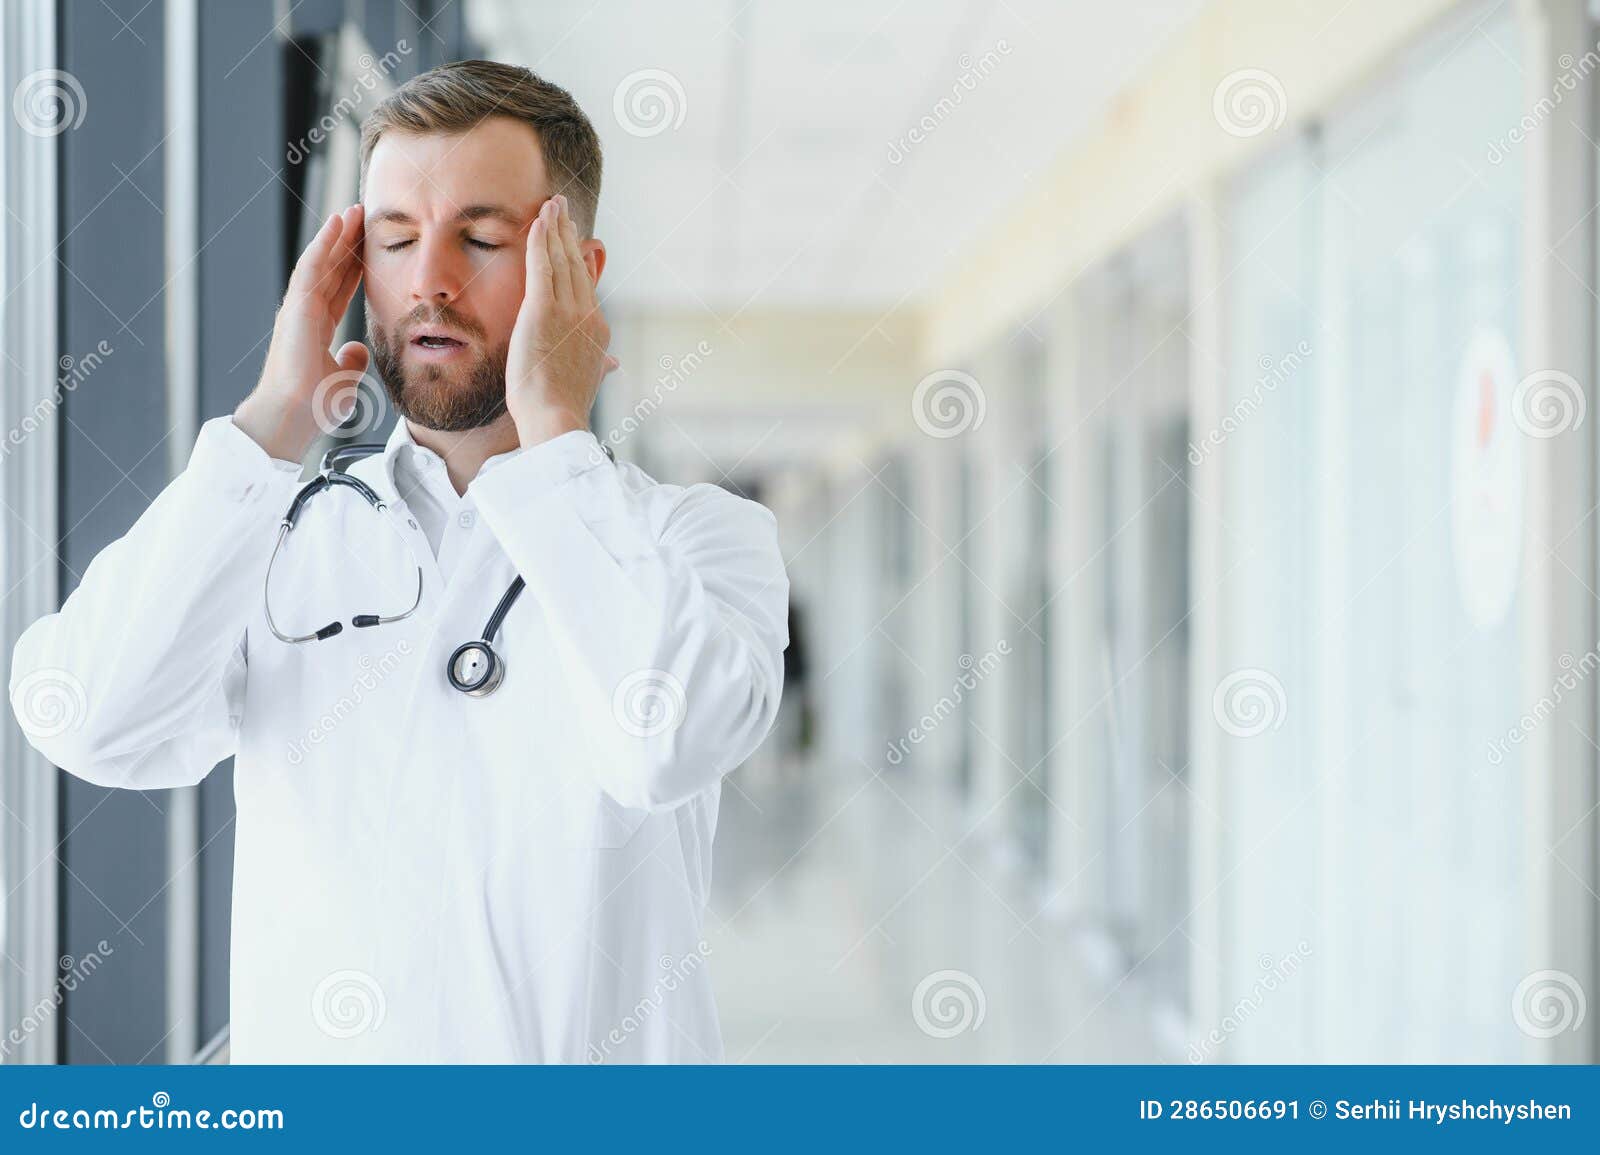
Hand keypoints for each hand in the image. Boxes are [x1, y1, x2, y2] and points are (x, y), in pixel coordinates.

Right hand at [234, 204, 368, 461]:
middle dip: (347, 243)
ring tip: (353, 211)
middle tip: (363, 216)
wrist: (292, 418)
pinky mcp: (296, 307)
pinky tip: (337, 223)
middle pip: (330, 269)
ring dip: (337, 235)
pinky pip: (312, 268)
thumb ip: (351, 362)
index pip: (339, 288)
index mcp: (315, 328)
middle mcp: (305, 313)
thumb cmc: (311, 406)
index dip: (354, 266)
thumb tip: (359, 349)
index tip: (369, 248)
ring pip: (320, 261)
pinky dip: (324, 244)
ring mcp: (298, 308)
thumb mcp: (342, 380)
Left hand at [505, 194, 617, 446]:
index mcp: (597, 332)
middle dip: (568, 233)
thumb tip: (614, 364)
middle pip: (576, 265)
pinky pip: (542, 265)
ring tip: (552, 204)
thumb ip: (600, 367)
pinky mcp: (543, 310)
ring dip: (556, 227)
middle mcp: (587, 316)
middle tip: (562, 208)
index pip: (587, 286)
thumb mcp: (587, 382)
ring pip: (561, 259)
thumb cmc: (565, 408)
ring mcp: (567, 311)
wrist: (556, 419)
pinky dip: (541, 239)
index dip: (580, 259)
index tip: (576, 240)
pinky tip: (539, 219)